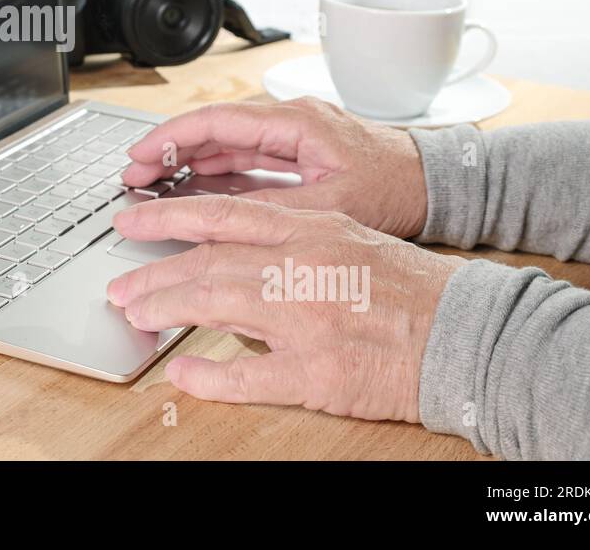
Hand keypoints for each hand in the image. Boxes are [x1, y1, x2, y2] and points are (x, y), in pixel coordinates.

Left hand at [107, 195, 462, 421]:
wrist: (468, 333)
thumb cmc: (411, 289)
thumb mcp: (348, 240)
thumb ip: (291, 242)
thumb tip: (237, 257)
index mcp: (310, 229)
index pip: (221, 214)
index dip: (166, 217)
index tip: (129, 221)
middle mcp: (302, 266)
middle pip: (207, 262)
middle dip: (154, 274)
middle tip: (121, 287)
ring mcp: (308, 318)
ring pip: (215, 305)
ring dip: (166, 310)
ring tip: (136, 317)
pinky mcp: (319, 371)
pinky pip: (249, 374)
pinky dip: (209, 376)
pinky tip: (183, 376)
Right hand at [122, 97, 428, 238]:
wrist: (439, 184)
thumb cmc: (398, 187)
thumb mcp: (331, 205)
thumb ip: (274, 210)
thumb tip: (223, 225)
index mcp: (294, 122)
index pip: (215, 122)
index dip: (170, 138)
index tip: (139, 156)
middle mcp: (288, 121)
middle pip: (212, 131)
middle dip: (169, 152)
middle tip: (132, 177)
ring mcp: (292, 136)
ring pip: (225, 145)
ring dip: (187, 163)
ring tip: (151, 185)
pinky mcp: (298, 154)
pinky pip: (245, 160)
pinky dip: (214, 173)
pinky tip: (192, 191)